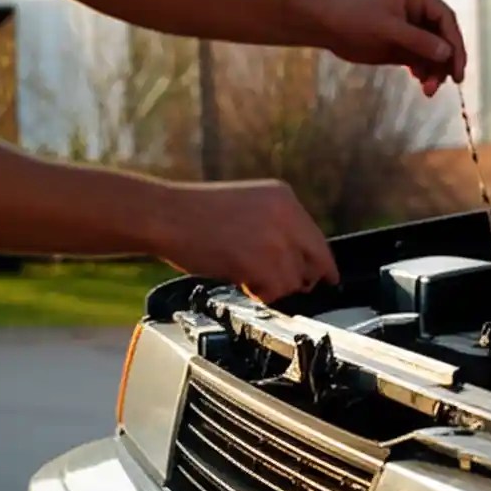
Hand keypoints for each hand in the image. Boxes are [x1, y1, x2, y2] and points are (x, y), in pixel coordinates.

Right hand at [152, 179, 340, 302]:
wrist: (163, 215)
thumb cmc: (194, 214)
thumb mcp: (248, 205)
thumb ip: (276, 225)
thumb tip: (297, 256)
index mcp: (284, 197)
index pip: (317, 238)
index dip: (320, 263)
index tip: (326, 277)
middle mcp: (286, 216)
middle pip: (316, 262)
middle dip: (302, 278)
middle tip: (281, 283)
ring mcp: (276, 240)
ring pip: (295, 281)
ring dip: (273, 286)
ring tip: (246, 274)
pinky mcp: (262, 263)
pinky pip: (275, 292)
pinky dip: (260, 294)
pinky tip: (241, 280)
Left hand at [315, 0, 466, 96]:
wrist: (327, 25)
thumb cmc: (355, 18)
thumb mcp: (388, 28)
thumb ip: (419, 41)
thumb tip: (447, 54)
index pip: (447, 22)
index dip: (456, 46)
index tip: (457, 70)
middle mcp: (420, 13)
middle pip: (444, 40)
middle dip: (444, 63)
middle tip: (440, 85)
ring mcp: (412, 31)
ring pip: (434, 54)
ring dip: (434, 72)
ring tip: (427, 90)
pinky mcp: (403, 46)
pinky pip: (422, 61)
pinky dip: (424, 73)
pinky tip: (420, 82)